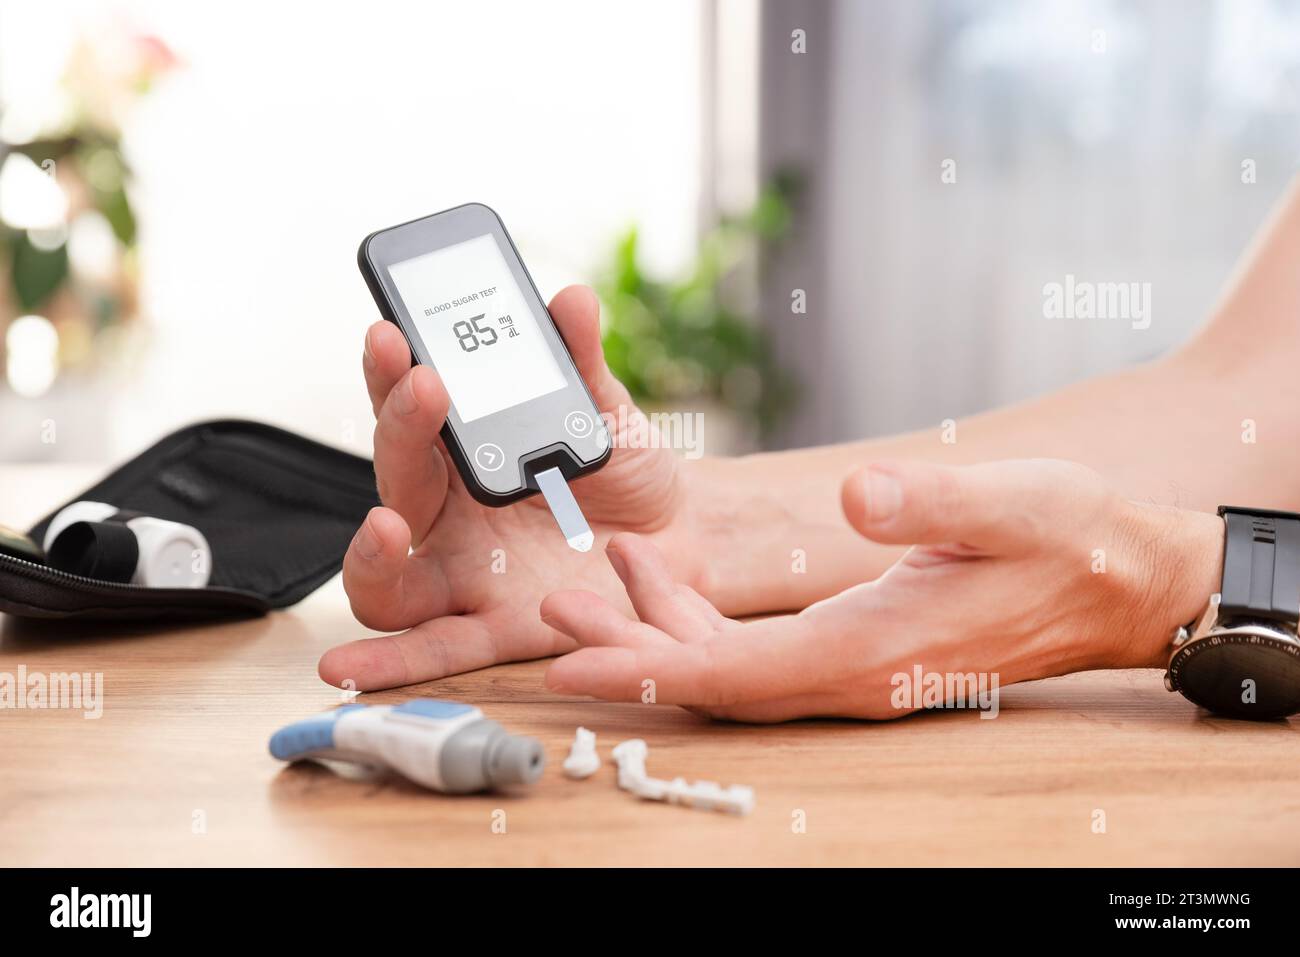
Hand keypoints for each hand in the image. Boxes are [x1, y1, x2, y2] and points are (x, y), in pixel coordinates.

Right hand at [319, 285, 694, 689]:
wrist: (682, 539)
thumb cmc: (628, 471)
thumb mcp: (608, 414)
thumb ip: (582, 364)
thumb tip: (569, 300)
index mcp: (464, 451)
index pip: (410, 409)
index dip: (390, 372)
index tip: (390, 333)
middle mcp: (450, 513)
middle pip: (396, 478)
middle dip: (399, 428)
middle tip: (425, 385)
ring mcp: (467, 574)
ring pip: (387, 578)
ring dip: (371, 553)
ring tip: (383, 526)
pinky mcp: (496, 627)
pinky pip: (435, 649)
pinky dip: (388, 663)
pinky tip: (341, 668)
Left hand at [540, 459, 1224, 721]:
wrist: (1116, 579)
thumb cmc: (1069, 540)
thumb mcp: (1012, 503)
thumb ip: (934, 503)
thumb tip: (858, 494)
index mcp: (871, 649)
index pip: (734, 674)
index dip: (647, 669)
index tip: (570, 666)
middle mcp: (850, 674)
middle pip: (713, 681)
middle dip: (629, 651)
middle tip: (554, 612)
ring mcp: (851, 666)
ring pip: (728, 666)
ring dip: (656, 630)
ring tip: (594, 579)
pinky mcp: (853, 646)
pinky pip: (756, 647)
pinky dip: (701, 616)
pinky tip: (667, 571)